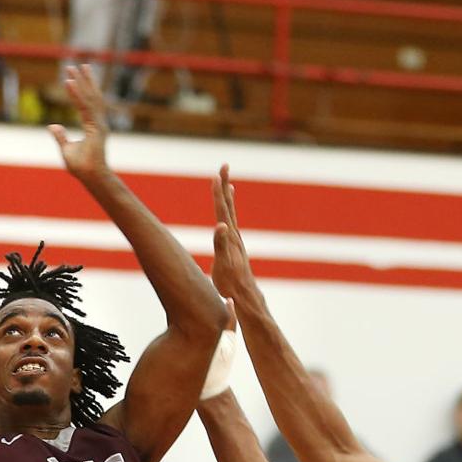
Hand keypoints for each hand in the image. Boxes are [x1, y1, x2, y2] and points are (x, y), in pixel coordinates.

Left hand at [48, 65, 110, 179]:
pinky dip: (77, 94)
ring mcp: (98, 124)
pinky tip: (70, 83)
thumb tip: (52, 126)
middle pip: (91, 96)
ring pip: (90, 98)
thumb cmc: (82, 167)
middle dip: (85, 80)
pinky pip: (84, 107)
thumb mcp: (67, 150)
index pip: (85, 103)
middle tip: (78, 65)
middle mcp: (98, 122)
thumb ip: (61, 137)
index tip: (72, 76)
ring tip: (75, 68)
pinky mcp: (95, 127)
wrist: (91, 177)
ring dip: (82, 82)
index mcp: (92, 126)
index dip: (80, 89)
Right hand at [210, 165, 259, 306]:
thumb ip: (221, 244)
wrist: (245, 296)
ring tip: (227, 184)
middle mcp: (234, 235)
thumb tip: (221, 225)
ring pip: (230, 214)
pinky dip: (229, 215)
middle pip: (228, 206)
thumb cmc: (231, 283)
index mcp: (230, 237)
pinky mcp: (234, 249)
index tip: (216, 175)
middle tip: (224, 166)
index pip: (223, 210)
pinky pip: (231, 225)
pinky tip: (228, 216)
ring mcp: (235, 241)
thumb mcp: (223, 264)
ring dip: (227, 197)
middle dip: (224, 185)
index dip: (218, 192)